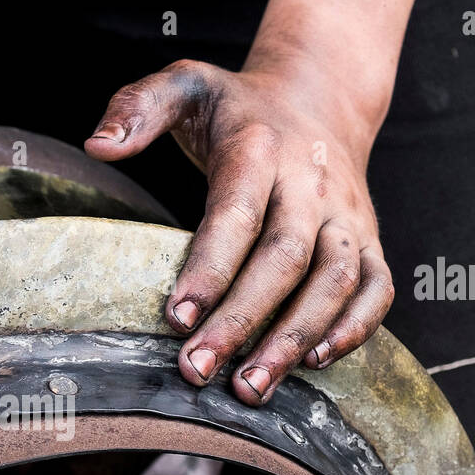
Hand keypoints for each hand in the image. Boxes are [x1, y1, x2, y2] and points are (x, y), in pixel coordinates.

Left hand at [85, 59, 395, 405]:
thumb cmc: (238, 109)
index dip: (210, 268)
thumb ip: (138, 106)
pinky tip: (312, 364)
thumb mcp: (186, 85)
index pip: (237, 213)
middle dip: (242, 320)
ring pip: (335, 281)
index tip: (177, 319)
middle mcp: (312, 184)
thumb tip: (98, 144)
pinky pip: (376, 289)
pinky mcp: (369, 240)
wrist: (320, 98)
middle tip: (196, 371)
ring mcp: (346, 215)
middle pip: (285, 258)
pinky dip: (354, 328)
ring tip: (250, 388)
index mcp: (260, 148)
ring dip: (296, 338)